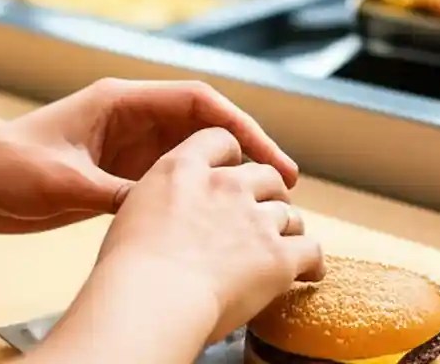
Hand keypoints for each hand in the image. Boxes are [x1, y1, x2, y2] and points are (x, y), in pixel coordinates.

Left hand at [0, 79, 298, 232]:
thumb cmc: (2, 170)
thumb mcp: (65, 184)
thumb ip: (120, 194)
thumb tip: (174, 210)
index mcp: (120, 102)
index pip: (199, 102)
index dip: (242, 125)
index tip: (272, 156)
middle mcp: (128, 118)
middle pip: (205, 127)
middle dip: (248, 150)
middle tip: (286, 184)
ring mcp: (123, 147)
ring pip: (193, 155)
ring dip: (227, 175)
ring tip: (262, 205)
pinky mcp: (113, 175)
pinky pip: (169, 181)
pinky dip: (198, 196)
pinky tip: (218, 221)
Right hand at [96, 128, 324, 343]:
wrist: (150, 300)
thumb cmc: (127, 269)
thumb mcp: (133, 212)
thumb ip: (161, 201)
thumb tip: (167, 216)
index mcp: (185, 169)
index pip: (222, 139)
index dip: (232, 157)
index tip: (231, 174)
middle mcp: (226, 185)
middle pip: (266, 176)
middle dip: (268, 193)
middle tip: (261, 215)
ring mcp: (256, 219)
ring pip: (290, 214)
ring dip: (287, 229)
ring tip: (283, 248)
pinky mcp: (279, 256)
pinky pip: (311, 250)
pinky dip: (312, 262)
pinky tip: (308, 273)